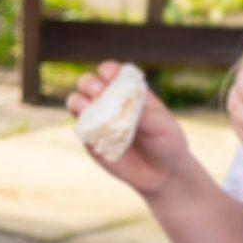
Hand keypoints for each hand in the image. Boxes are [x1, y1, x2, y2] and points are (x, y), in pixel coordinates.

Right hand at [66, 61, 192, 195]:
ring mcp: (97, 118)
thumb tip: (122, 104)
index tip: (109, 75)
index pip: (111, 72)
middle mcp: (108, 100)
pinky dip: (80, 124)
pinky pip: (79, 126)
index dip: (107, 70)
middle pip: (88, 82)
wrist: (162, 172)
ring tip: (87, 107)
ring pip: (76, 101)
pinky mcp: (91, 138)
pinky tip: (90, 128)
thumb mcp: (161, 126)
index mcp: (128, 89)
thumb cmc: (166, 141)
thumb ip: (142, 113)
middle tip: (98, 92)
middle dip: (89, 83)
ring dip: (78, 101)